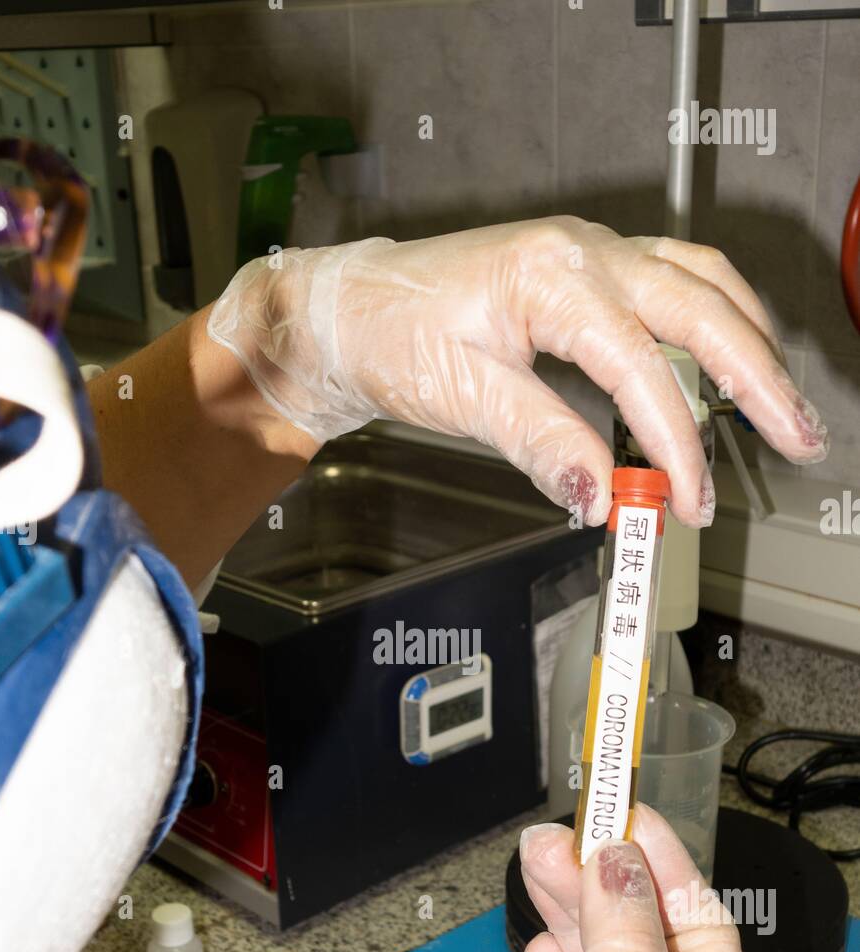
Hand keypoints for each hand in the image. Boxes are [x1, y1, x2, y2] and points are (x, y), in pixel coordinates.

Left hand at [208, 217, 826, 527]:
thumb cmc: (391, 336)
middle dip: (756, 380)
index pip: (641, 366)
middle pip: (700, 310)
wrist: (351, 308)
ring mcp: (591, 256)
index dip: (675, 441)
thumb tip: (602, 498)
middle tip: (798, 439)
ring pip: (700, 285)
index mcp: (551, 277)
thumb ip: (540, 444)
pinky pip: (676, 281)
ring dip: (749, 343)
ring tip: (783, 405)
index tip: (691, 499)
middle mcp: (584, 253)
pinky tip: (736, 355)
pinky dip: (717, 319)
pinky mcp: (588, 272)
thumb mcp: (461, 396)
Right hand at [447, 804, 759, 951]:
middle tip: (567, 827)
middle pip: (637, 933)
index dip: (664, 865)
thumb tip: (620, 864)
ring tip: (539, 855)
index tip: (627, 813)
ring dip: (568, 905)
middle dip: (605, 876)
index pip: (696, 923)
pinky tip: (538, 932)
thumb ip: (624, 940)